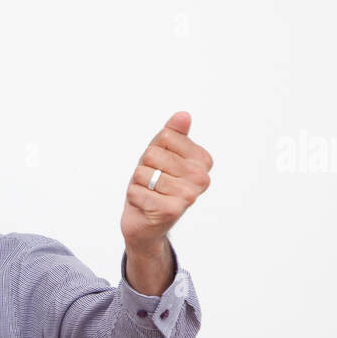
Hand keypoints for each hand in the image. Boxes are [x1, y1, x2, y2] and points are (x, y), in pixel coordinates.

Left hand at [120, 111, 211, 255]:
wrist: (146, 222)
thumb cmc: (155, 184)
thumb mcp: (162, 154)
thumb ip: (173, 134)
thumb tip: (183, 115)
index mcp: (203, 160)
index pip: (166, 135)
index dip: (155, 149)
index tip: (161, 165)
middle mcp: (201, 178)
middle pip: (153, 154)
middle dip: (145, 167)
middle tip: (153, 182)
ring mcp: (188, 195)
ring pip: (143, 172)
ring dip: (139, 183)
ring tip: (150, 193)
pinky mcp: (171, 210)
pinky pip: (136, 190)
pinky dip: (134, 197)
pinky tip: (145, 205)